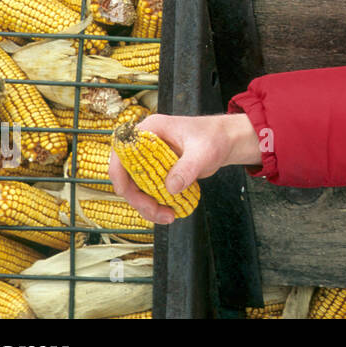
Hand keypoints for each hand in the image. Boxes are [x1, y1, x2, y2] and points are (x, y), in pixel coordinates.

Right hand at [109, 112, 262, 223]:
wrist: (226, 142)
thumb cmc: (215, 138)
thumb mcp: (204, 151)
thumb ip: (188, 167)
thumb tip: (171, 188)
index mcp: (150, 130)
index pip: (122, 152)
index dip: (119, 174)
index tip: (127, 194)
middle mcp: (145, 144)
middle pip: (127, 175)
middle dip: (139, 198)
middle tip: (158, 213)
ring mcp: (150, 160)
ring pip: (137, 188)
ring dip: (148, 206)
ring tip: (169, 217)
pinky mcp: (158, 173)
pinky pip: (150, 192)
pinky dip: (157, 204)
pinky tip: (172, 212)